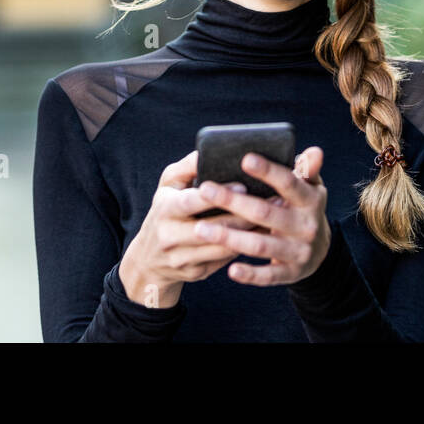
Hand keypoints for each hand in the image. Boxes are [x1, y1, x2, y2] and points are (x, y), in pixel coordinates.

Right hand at [119, 150, 269, 307]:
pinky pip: (225, 259)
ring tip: (275, 217)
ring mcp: (183, 258)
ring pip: (223, 247)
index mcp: (164, 209)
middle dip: (244, 215)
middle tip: (273, 201)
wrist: (149, 258)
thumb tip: (208, 151)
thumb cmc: (165, 210)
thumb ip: (187, 167)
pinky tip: (265, 234)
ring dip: (252, 233)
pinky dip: (246, 246)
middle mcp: (170, 236)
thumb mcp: (168, 185)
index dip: (217, 196)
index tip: (243, 186)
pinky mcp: (196, 273)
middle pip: (213, 228)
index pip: (191, 202)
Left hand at [191, 146, 329, 285]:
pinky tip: (230, 269)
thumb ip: (308, 169)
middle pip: (265, 213)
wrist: (320, 251)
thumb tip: (314, 152)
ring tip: (200, 229)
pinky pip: (268, 276)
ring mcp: (299, 251)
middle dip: (234, 201)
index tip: (245, 159)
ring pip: (260, 244)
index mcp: (310, 200)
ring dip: (230, 237)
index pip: (288, 184)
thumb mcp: (311, 188)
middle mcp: (306, 226)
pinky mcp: (290, 273)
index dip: (268, 172)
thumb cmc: (305, 209)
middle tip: (205, 189)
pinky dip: (250, 274)